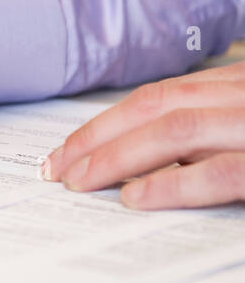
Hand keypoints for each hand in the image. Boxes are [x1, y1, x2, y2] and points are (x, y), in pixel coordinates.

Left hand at [44, 62, 244, 208]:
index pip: (161, 96)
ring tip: (80, 183)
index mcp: (240, 84)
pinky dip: (171, 184)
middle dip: (98, 138)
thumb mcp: (239, 131)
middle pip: (158, 107)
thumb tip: (137, 158)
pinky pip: (218, 172)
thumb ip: (204, 135)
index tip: (66, 151)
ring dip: (119, 157)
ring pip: (177, 130)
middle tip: (56, 169)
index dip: (107, 123)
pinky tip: (134, 197)